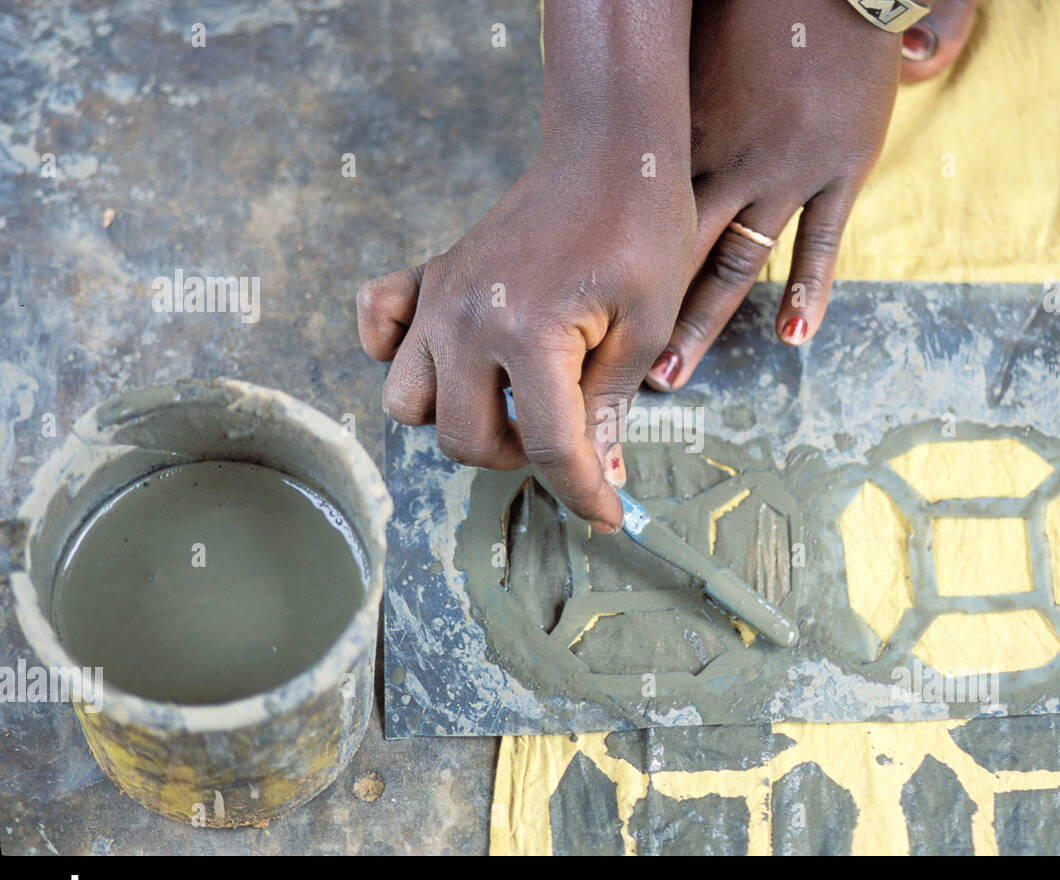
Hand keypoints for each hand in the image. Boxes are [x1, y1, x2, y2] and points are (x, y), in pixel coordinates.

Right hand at [357, 1, 694, 531]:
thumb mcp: (643, 326)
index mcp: (527, 336)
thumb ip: (608, 406)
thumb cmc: (639, 228)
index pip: (549, 447)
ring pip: (408, 401)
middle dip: (518, 457)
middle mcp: (465, 322)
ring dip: (458, 418)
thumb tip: (598, 478)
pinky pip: (378, 324)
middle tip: (567, 435)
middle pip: (463, 439)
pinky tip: (446, 357)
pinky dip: (397, 352)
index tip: (608, 515)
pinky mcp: (432, 275)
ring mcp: (439, 297)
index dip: (582, 492)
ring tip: (511, 401)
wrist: (609, 148)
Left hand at [647, 0, 900, 389]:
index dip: (613, 276)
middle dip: (648, 321)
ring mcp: (787, 169)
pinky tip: (794, 339)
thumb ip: (667, 95)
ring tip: (672, 375)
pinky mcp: (843, 164)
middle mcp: (727, 161)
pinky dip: (809, 292)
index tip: (584, 320)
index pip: (642, 221)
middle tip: (619, 375)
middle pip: (675, 257)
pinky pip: (822, 241)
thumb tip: (627, 134)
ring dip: (702, 323)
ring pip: (738, 262)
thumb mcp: (695, 42)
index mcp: (685, 132)